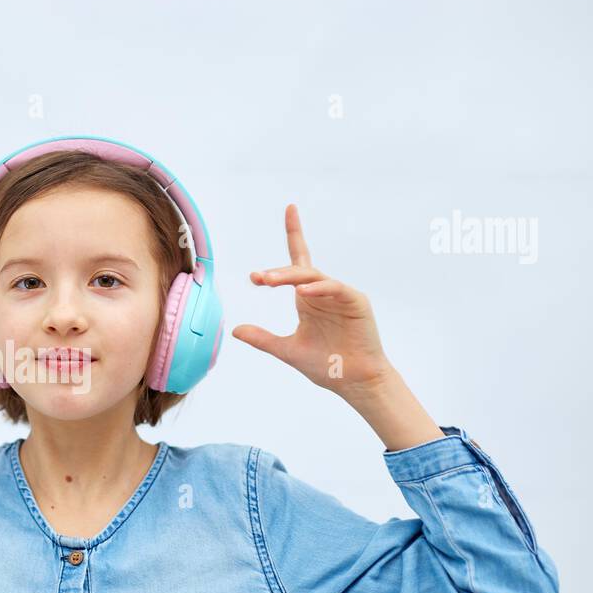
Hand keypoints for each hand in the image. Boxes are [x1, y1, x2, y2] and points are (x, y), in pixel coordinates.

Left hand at [231, 204, 392, 398]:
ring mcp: (340, 295)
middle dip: (277, 273)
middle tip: (257, 278)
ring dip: (291, 277)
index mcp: (308, 298)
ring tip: (270, 282)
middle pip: (299, 269)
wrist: (354, 382)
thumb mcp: (287, 350)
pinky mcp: (356, 302)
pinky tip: (301, 293)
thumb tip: (235, 330)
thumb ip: (263, 339)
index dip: (296, 233)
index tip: (290, 209)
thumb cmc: (327, 365)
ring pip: (314, 276)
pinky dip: (318, 288)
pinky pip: (335, 288)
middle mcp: (323, 292)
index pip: (300, 259)